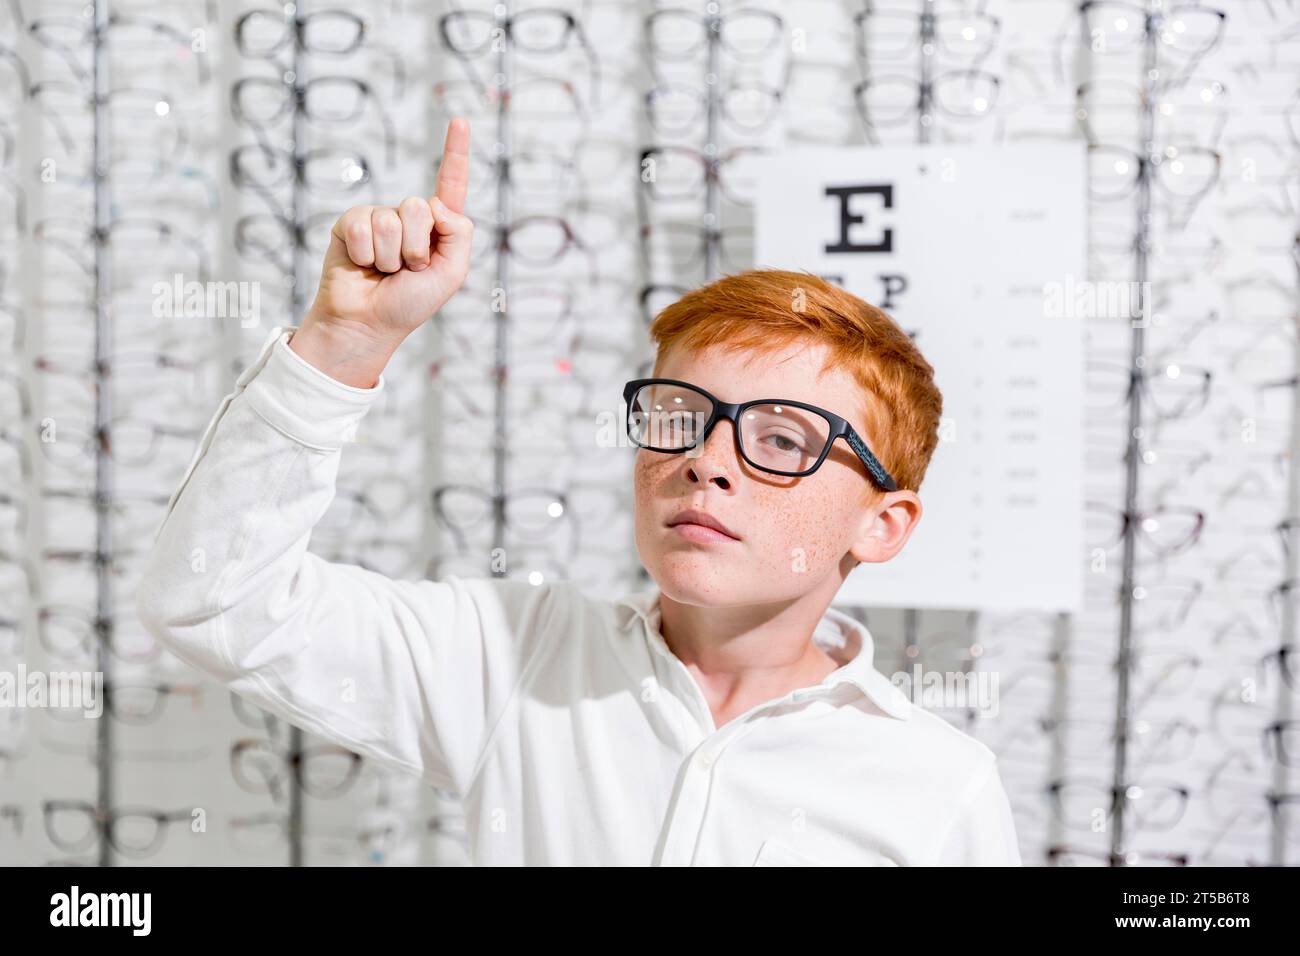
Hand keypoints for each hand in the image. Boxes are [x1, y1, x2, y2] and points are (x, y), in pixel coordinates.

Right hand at [290, 117, 472, 386]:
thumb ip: (460, 233)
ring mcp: (378, 219)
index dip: (455, 153)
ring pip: (391, 220)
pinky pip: (362, 225)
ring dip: (390, 256)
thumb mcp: (452, 274)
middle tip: (406, 271)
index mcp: (438, 228)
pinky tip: (361, 265)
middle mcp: (409, 219)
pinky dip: (364, 253)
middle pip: (420, 207)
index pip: (450, 184)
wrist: (367, 324)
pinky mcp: (349, 224)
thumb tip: (436, 203)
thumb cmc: (409, 304)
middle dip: (416, 247)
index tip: (459, 120)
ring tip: (384, 272)